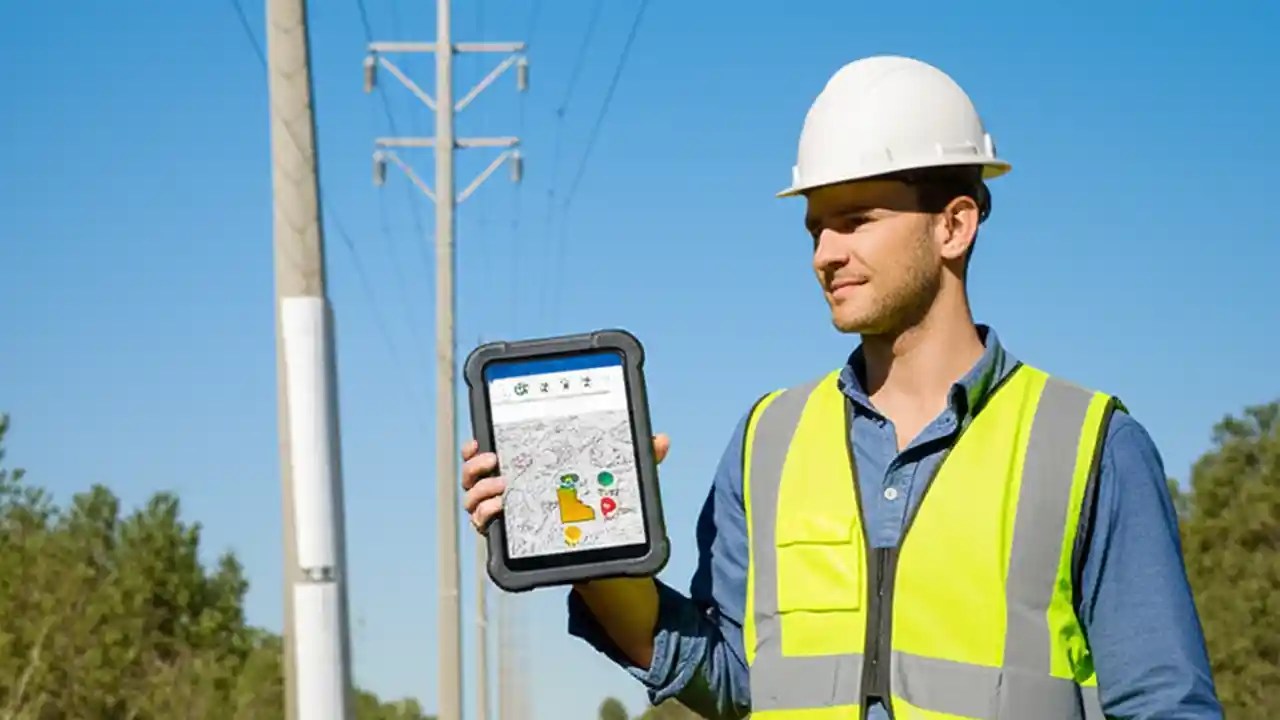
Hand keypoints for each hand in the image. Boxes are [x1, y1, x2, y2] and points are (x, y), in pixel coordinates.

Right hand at [460, 433, 670, 533]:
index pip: (490, 453)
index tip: (481, 438)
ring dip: (479, 492)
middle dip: (475, 466)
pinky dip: (485, 517)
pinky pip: (484, 528)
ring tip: (500, 488)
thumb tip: (662, 440)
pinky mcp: (506, 537)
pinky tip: (499, 511)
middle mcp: (506, 491)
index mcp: (525, 469)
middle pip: (474, 475)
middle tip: (493, 459)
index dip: (477, 445)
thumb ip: (635, 459)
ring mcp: (503, 515)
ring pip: (473, 501)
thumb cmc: (597, 503)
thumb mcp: (616, 480)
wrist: (594, 548)